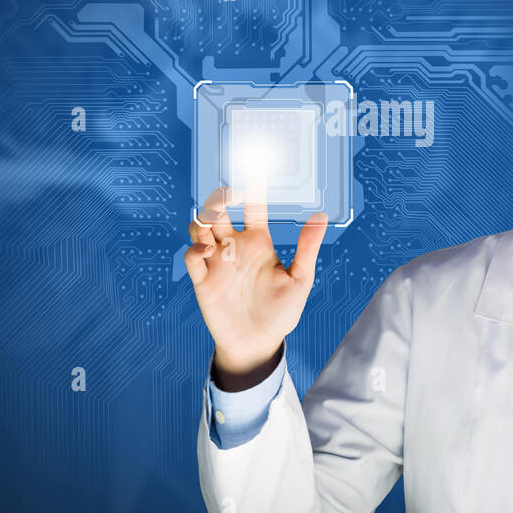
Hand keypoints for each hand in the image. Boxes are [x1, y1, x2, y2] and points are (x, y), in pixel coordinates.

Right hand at [184, 183, 328, 388]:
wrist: (258, 344)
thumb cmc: (281, 314)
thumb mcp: (300, 279)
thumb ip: (307, 247)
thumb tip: (321, 215)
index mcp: (259, 243)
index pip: (253, 208)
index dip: (252, 189)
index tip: (254, 168)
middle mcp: (236, 248)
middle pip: (219, 211)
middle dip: (218, 198)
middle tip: (226, 196)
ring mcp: (217, 263)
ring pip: (201, 227)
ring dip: (203, 221)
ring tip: (213, 228)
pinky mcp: (203, 280)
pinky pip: (191, 256)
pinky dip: (194, 249)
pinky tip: (207, 251)